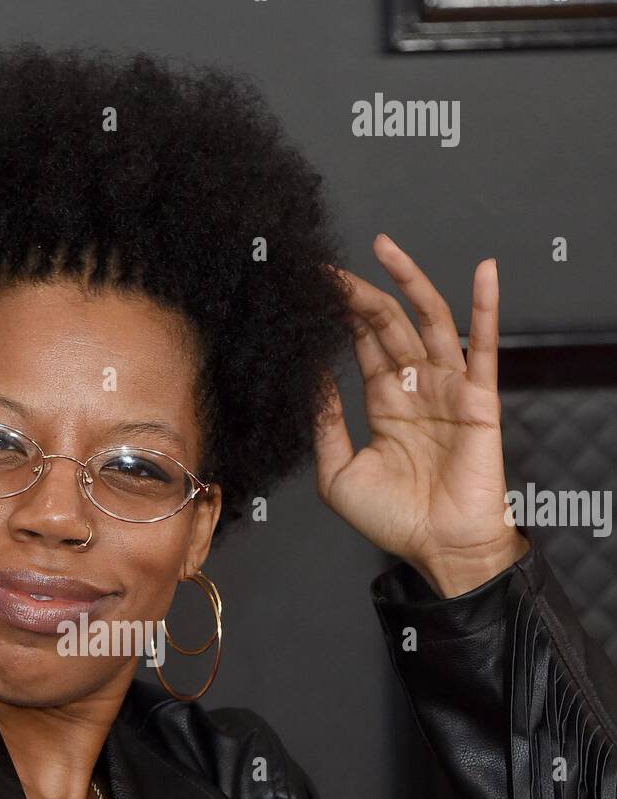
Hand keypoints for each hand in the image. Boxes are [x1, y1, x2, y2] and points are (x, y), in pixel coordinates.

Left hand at [313, 234, 527, 597]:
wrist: (438, 549)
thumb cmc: (394, 520)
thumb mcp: (338, 474)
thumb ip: (325, 426)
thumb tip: (310, 379)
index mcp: (385, 404)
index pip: (362, 345)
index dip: (340, 317)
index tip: (313, 291)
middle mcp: (416, 389)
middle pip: (388, 325)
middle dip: (360, 295)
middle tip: (330, 269)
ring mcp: (448, 389)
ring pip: (430, 321)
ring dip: (409, 283)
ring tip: (384, 249)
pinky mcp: (478, 398)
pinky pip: (485, 346)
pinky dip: (487, 307)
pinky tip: (485, 271)